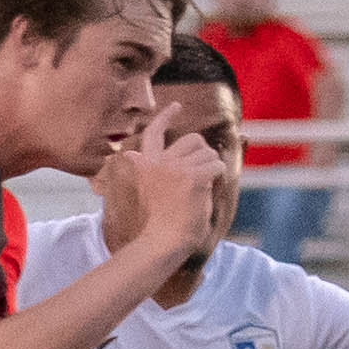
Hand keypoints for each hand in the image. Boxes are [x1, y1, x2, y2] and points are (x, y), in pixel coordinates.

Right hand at [113, 105, 219, 260]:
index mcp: (146, 164)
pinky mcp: (193, 177)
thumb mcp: (147, 190)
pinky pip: (217, 167)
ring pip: (208, 153)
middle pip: (193, 139)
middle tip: (204, 171)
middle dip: (203, 152)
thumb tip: (130, 153)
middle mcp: (159, 161)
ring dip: (211, 168)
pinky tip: (208, 191)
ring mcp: (176, 168)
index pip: (154, 132)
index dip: (166, 116)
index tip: (176, 106)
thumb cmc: (157, 223)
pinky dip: (218, 177)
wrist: (161, 242)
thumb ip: (145, 170)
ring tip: (202, 189)